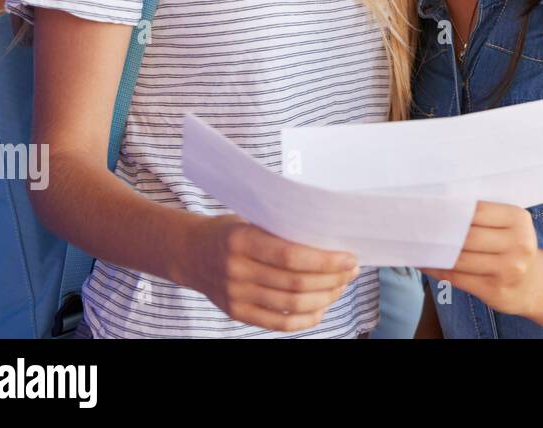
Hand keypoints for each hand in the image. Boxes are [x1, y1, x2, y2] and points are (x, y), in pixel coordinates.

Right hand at [180, 215, 359, 331]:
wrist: (190, 252)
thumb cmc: (231, 230)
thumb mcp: (251, 219)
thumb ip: (282, 230)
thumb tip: (331, 240)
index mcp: (241, 239)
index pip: (291, 255)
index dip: (325, 260)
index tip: (350, 258)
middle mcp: (236, 269)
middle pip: (295, 282)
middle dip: (332, 279)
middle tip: (351, 272)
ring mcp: (235, 294)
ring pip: (291, 304)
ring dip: (324, 298)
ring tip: (340, 288)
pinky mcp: (235, 312)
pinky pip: (277, 323)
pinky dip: (304, 320)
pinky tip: (320, 310)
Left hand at [421, 201, 542, 316]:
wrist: (536, 285)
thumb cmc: (513, 248)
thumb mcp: (509, 227)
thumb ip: (483, 217)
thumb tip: (440, 209)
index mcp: (518, 220)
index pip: (477, 210)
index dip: (451, 209)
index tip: (428, 205)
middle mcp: (517, 244)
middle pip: (466, 236)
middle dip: (439, 231)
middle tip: (415, 224)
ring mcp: (508, 270)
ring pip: (458, 258)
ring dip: (433, 252)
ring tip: (415, 244)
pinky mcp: (494, 291)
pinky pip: (456, 278)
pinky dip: (436, 269)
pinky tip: (425, 262)